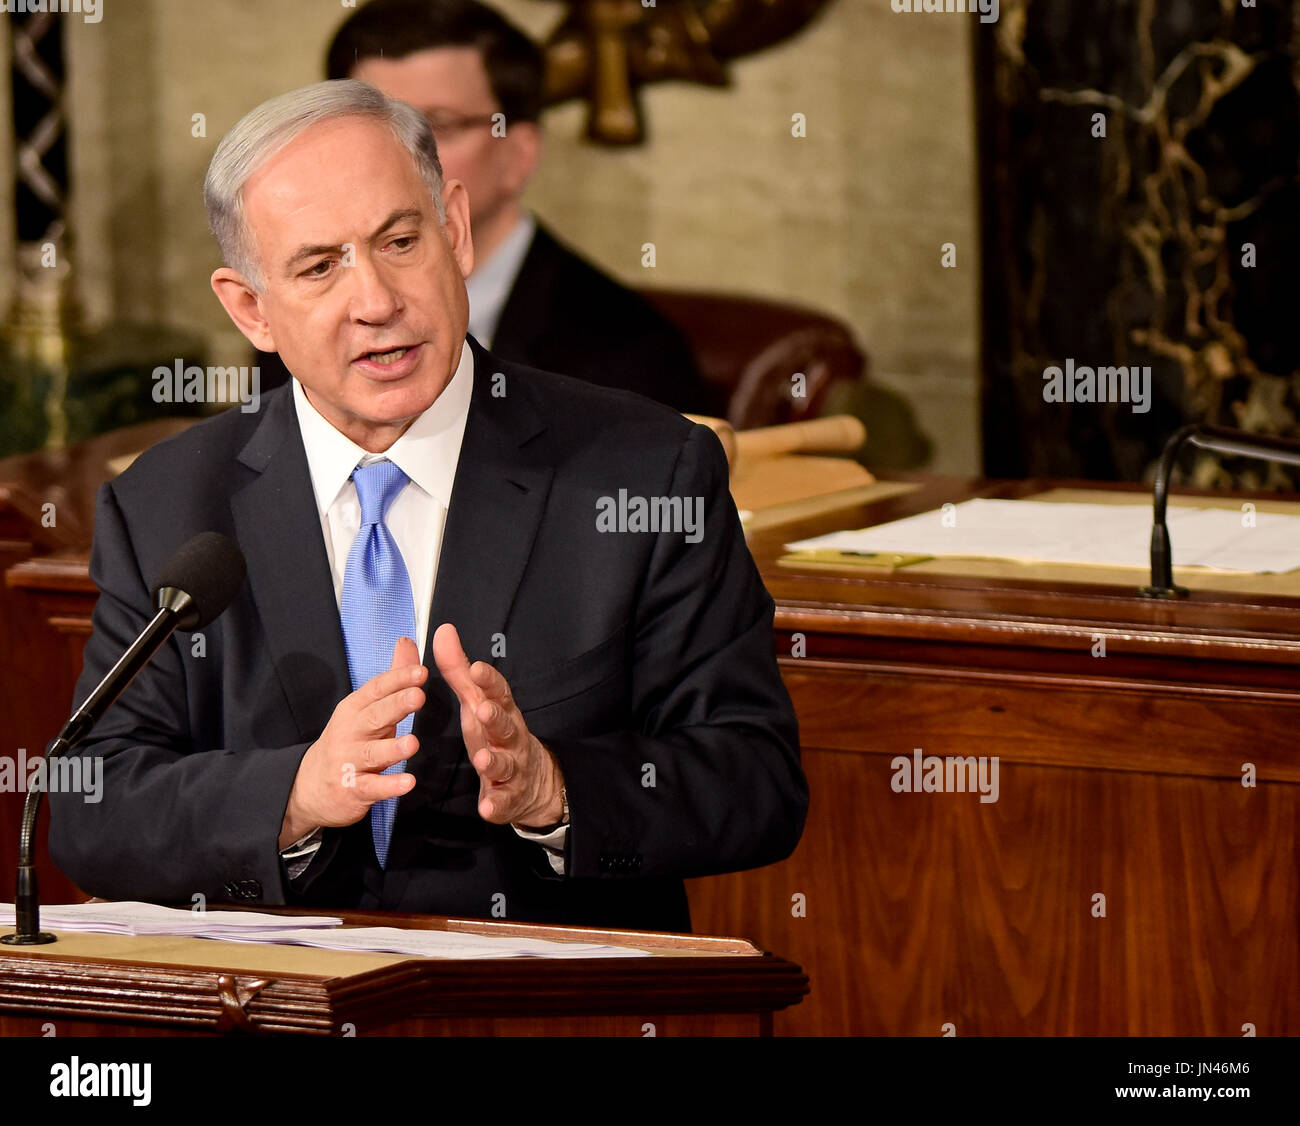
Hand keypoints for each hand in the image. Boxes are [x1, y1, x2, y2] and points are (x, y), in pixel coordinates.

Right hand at [278, 636, 426, 848]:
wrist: (308, 786)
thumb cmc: (348, 740)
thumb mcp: (365, 708)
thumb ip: (392, 679)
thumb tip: (407, 642)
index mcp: (354, 708)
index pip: (376, 689)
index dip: (398, 679)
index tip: (421, 672)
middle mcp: (349, 732)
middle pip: (374, 716)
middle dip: (396, 705)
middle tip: (418, 696)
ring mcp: (348, 761)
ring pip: (372, 753)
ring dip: (392, 748)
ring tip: (413, 743)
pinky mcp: (352, 790)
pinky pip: (372, 787)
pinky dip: (389, 786)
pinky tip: (408, 783)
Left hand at [432, 622, 564, 826]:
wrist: (533, 781)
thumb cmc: (495, 734)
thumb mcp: (477, 702)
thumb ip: (458, 671)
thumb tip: (444, 631)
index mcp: (501, 712)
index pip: (499, 693)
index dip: (489, 681)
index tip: (476, 668)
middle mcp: (510, 738)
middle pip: (506, 725)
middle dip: (496, 717)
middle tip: (483, 709)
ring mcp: (512, 768)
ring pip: (505, 763)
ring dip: (494, 761)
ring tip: (481, 758)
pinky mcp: (507, 797)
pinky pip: (503, 802)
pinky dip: (496, 804)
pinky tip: (487, 808)